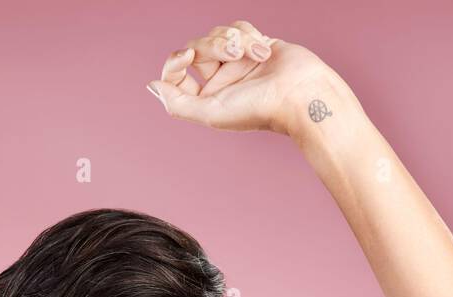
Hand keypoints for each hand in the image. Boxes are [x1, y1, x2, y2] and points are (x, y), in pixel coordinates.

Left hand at [146, 20, 350, 142]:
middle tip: (234, 54)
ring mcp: (238, 61)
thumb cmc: (258, 108)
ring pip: (219, 34)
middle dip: (213, 45)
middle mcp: (220, 79)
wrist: (300, 93)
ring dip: (235, 38)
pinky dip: (249, 34)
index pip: (176, 72)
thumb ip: (177, 103)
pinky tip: (263, 50)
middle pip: (197, 47)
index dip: (175, 61)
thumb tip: (152, 86)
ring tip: (255, 54)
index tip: (186, 56)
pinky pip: (239, 26)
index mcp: (206, 97)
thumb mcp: (210, 113)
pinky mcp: (255, 45)